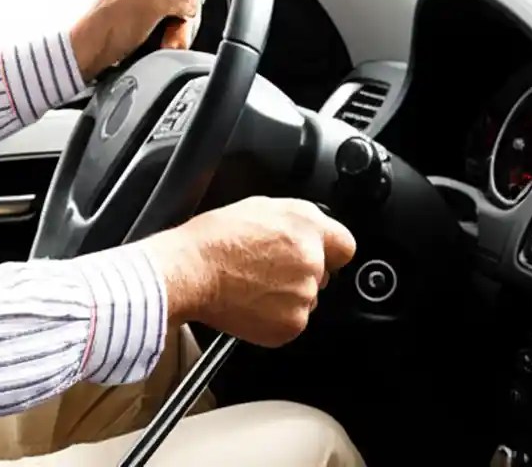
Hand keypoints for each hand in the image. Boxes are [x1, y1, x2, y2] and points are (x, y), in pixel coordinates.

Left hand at [69, 0, 202, 81]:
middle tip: (174, 31)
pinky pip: (167, 27)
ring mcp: (143, 0)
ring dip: (176, 32)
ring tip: (168, 43)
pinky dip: (169, 38)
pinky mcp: (142, 20)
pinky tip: (165, 45)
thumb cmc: (109, 23)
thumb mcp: (153, 3)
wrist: (91, 53)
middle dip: (180, 19)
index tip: (188, 5)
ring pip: (176, 14)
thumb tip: (193, 5)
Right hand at [141, 196, 356, 347]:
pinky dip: (274, 318)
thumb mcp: (256, 208)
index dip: (328, 252)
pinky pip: (292, 322)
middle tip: (265, 271)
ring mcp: (304, 295)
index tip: (318, 257)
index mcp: (305, 226)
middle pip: (323, 275)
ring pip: (305, 299)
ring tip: (251, 286)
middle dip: (299, 274)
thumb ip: (294, 220)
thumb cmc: (209, 241)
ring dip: (286, 297)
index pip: (345, 245)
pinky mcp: (291, 324)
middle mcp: (311, 260)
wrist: (187, 273)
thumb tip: (308, 231)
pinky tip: (249, 303)